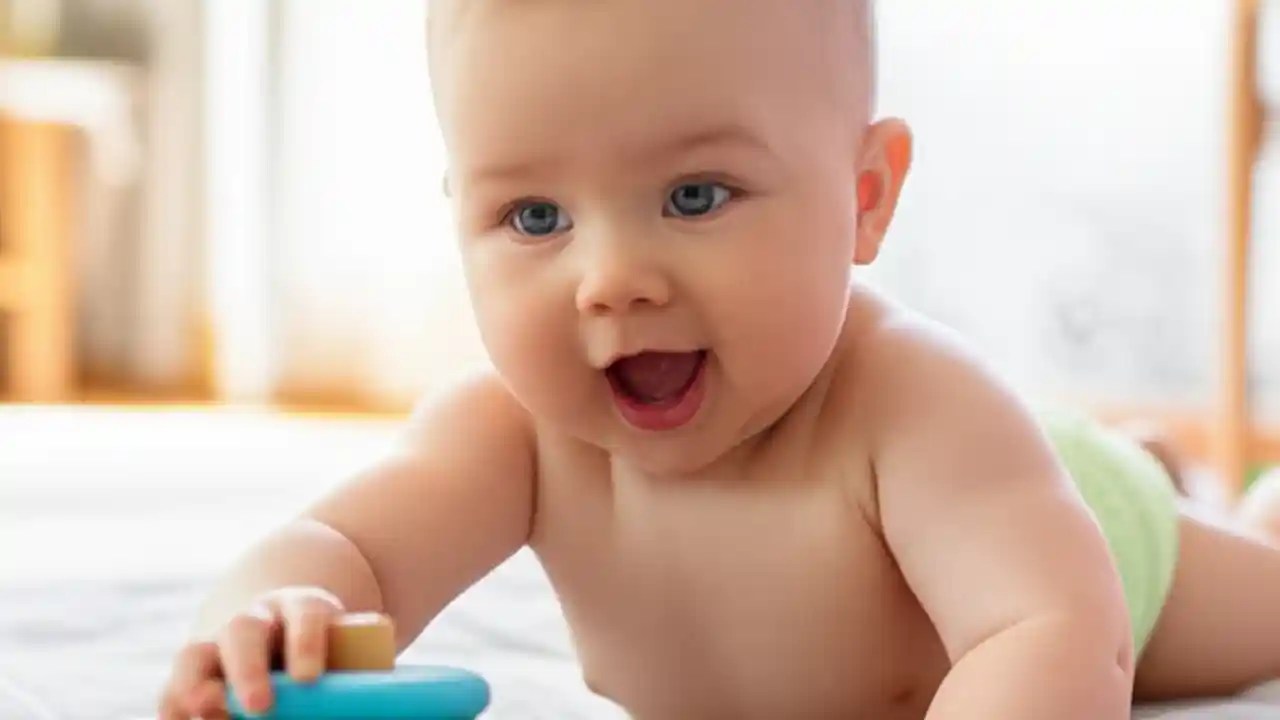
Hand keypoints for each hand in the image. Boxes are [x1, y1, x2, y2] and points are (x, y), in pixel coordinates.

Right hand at [157, 586, 343, 718]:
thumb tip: (359, 697)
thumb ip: (355, 669)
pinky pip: (172, 688)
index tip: (309, 679)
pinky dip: (173, 709)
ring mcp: (217, 643)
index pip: (306, 614)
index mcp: (303, 606)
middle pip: (244, 630)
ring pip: (195, 654)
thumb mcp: (352, 651)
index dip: (306, 643)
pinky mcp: (193, 672)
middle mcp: (256, 619)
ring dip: (196, 686)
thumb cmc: (333, 651)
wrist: (288, 629)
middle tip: (260, 707)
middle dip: (248, 670)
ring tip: (208, 711)